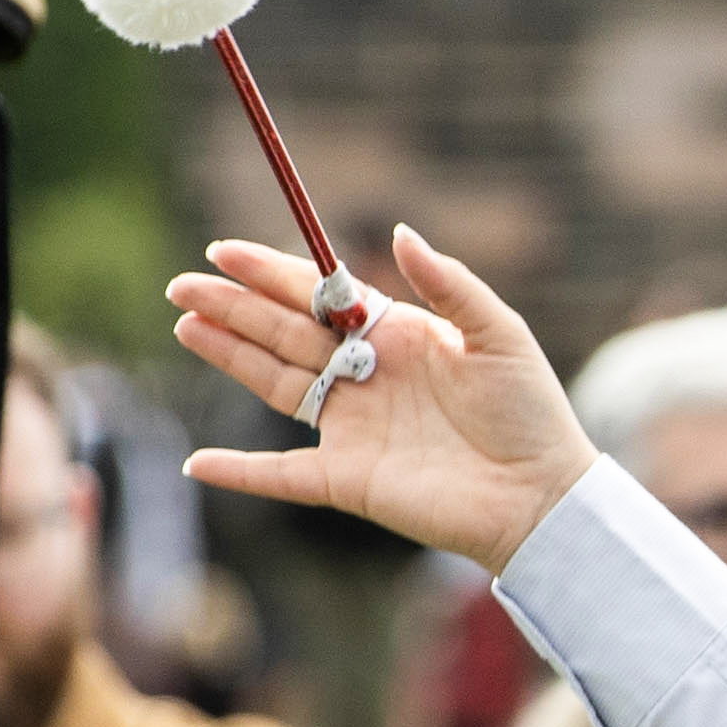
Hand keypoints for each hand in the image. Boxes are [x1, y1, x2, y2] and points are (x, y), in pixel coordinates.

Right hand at [169, 227, 595, 571]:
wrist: (542, 495)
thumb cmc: (530, 413)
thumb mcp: (498, 334)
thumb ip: (450, 283)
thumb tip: (400, 231)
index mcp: (397, 337)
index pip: (321, 298)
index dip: (272, 274)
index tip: (224, 252)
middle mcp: (366, 378)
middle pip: (284, 334)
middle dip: (233, 307)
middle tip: (183, 284)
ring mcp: (353, 429)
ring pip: (275, 384)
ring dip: (229, 357)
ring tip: (185, 324)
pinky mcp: (349, 479)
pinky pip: (281, 475)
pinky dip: (240, 472)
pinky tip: (197, 464)